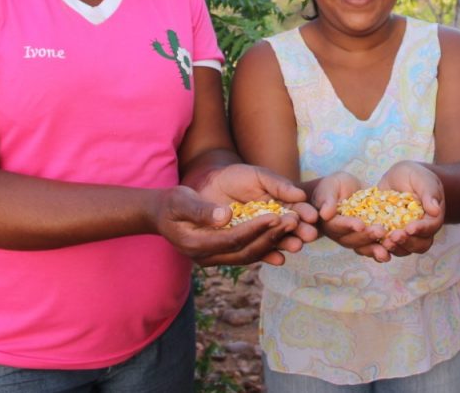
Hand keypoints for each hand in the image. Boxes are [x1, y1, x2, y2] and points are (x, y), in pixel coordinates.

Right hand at [174, 163, 315, 265]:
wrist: (163, 214)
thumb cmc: (171, 203)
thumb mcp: (180, 201)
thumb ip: (200, 209)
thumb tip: (225, 215)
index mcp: (196, 244)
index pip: (232, 239)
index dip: (256, 229)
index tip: (276, 216)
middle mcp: (207, 257)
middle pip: (245, 250)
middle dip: (271, 237)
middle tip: (294, 223)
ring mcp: (215, 259)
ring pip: (249, 255)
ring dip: (274, 243)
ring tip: (296, 232)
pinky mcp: (223, 255)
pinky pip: (247, 254)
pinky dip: (266, 249)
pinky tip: (284, 244)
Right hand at [312, 172, 391, 261]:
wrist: (348, 189)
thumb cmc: (335, 186)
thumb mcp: (329, 187)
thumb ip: (326, 199)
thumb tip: (325, 214)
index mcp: (329, 222)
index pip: (337, 226)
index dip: (349, 226)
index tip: (360, 225)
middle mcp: (340, 234)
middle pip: (352, 239)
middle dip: (366, 236)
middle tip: (381, 231)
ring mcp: (354, 239)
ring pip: (363, 247)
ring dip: (374, 249)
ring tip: (386, 249)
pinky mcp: (366, 239)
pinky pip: (372, 248)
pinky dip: (381, 252)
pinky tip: (391, 253)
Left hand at [377, 161, 444, 256]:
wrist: (399, 177)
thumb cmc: (415, 176)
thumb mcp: (423, 179)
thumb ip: (430, 193)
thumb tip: (436, 210)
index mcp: (432, 217)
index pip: (430, 227)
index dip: (421, 230)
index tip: (409, 228)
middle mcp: (421, 230)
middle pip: (420, 245)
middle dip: (407, 242)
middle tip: (394, 237)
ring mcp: (406, 235)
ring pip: (405, 249)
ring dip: (395, 248)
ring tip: (384, 242)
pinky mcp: (390, 235)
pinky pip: (388, 247)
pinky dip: (381, 248)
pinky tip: (373, 243)